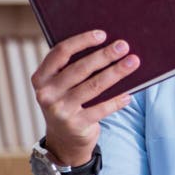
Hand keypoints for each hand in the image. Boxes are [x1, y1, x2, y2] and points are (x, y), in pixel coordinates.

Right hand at [31, 30, 140, 165]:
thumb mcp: (63, 85)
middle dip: (105, 55)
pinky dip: (117, 100)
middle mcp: (46, 93)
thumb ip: (74, 68)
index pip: (60, 52)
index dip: (82, 41)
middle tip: (124, 45)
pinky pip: (101, 109)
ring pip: (93, 86)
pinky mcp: (75, 125)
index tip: (103, 34)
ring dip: (116, 72)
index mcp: (41, 77)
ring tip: (133, 62)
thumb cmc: (69, 101)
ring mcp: (59, 110)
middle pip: (80, 68)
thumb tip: (109, 46)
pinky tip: (129, 95)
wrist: (64, 140)